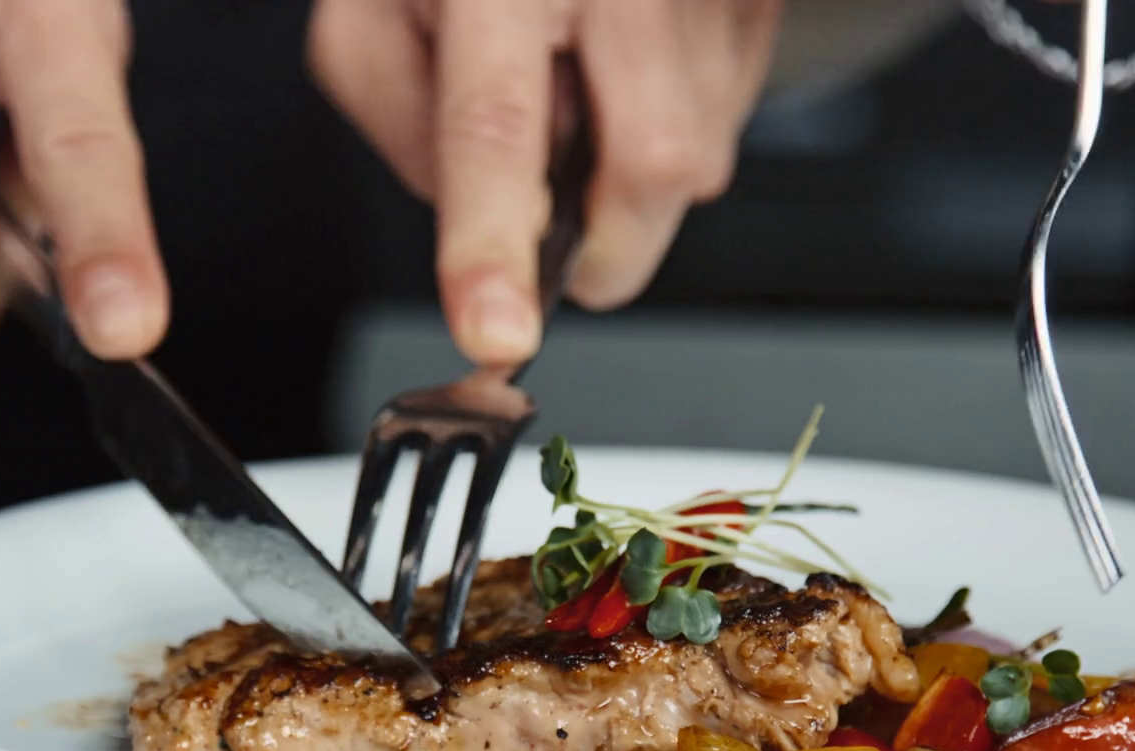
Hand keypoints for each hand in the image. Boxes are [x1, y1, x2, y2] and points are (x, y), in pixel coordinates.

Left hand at [310, 0, 782, 365]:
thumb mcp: (373, 11)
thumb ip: (400, 119)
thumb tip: (473, 224)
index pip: (495, 125)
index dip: (494, 243)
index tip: (499, 334)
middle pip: (652, 167)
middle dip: (608, 245)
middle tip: (560, 236)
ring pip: (696, 165)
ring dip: (631, 179)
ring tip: (588, 98)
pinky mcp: (761, 13)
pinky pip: (727, 126)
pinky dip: (669, 134)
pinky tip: (629, 77)